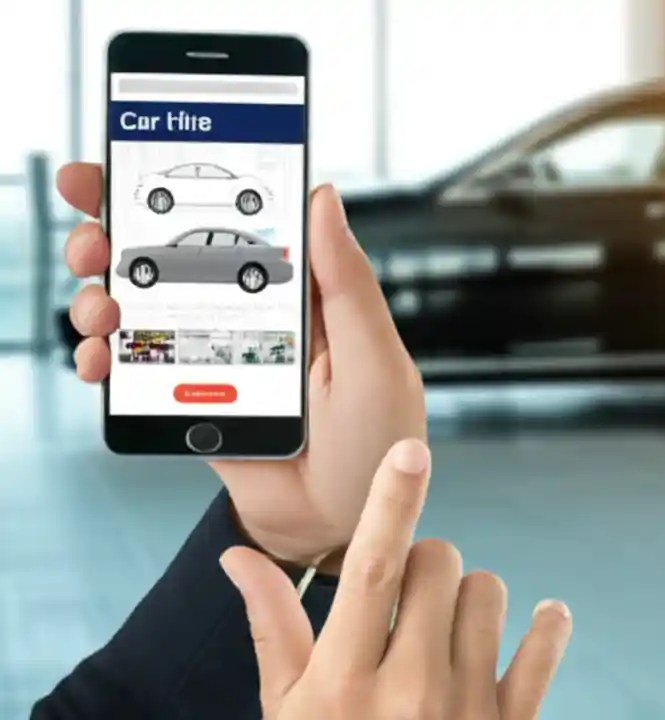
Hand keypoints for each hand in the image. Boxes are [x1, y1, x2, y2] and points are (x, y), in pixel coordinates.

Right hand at [58, 164, 425, 564]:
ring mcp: (217, 357)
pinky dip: (103, 358)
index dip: (187, 189)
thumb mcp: (375, 362)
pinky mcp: (189, 401)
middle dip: (120, 235)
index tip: (130, 160)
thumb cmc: (379, 445)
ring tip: (96, 307)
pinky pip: (134, 369)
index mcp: (304, 295)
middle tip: (92, 237)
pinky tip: (97, 360)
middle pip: (174, 256)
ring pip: (142, 307)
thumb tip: (323, 197)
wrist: (342, 531)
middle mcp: (255, 316)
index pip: (241, 221)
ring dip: (101, 295)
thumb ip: (347, 286)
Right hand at [220, 439, 573, 718]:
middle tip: (402, 600)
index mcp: (342, 683)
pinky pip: (544, 650)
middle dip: (420, 561)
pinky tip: (542, 620)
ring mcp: (465, 710)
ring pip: (488, 592)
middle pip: (436, 565)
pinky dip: (547, 626)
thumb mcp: (285, 713)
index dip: (391, 503)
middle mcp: (408, 692)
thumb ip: (273, 630)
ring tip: (443, 628)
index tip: (411, 450)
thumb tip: (239, 557)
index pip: (372, 571)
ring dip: (469, 594)